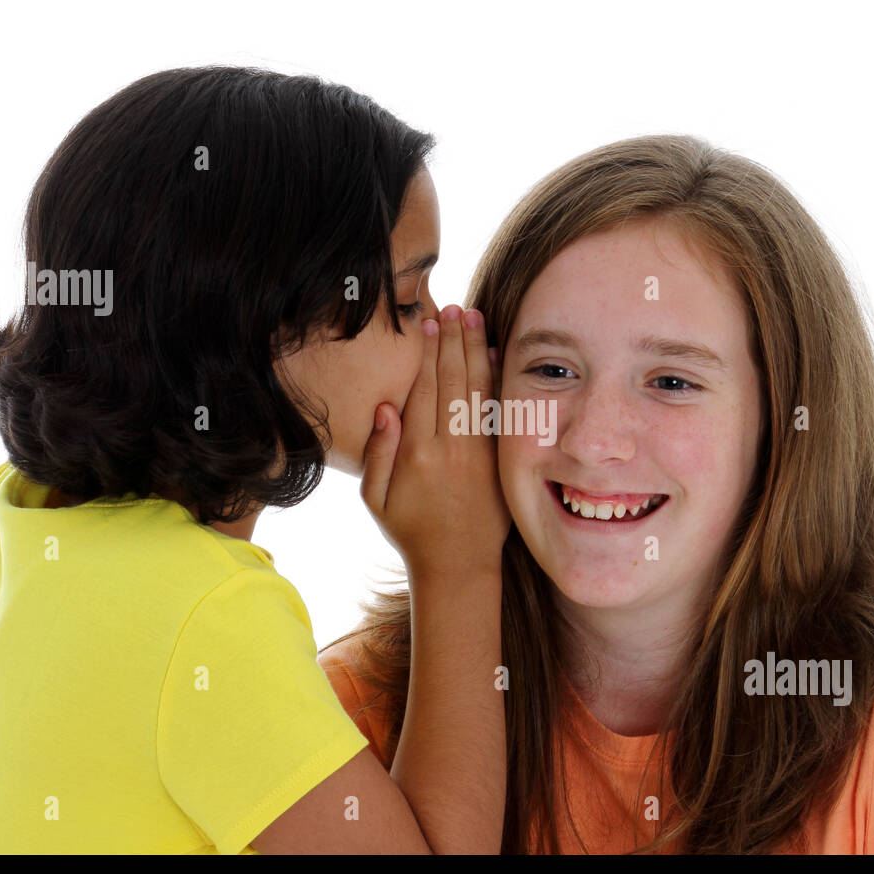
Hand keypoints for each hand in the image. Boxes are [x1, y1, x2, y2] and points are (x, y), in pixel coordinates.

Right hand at [360, 304, 510, 575]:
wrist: (457, 565)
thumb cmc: (411, 531)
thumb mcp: (375, 499)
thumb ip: (378, 453)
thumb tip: (386, 407)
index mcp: (416, 454)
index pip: (424, 389)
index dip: (427, 352)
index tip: (429, 323)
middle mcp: (449, 449)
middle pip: (453, 381)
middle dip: (454, 340)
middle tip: (455, 308)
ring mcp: (478, 454)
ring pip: (478, 391)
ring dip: (476, 351)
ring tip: (475, 318)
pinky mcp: (498, 461)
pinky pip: (498, 413)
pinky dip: (497, 381)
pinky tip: (495, 355)